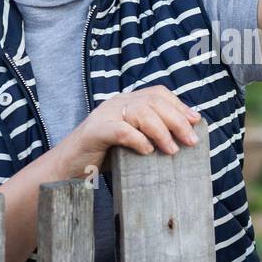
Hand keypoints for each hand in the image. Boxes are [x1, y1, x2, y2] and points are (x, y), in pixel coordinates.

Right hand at [53, 86, 201, 180]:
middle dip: (177, 120)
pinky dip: (138, 140)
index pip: (157, 94)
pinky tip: (147, 151)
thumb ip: (148, 134)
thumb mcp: (129, 142)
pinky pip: (122, 130)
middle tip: (191, 141)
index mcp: (125, 102)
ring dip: (161, 131)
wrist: (65, 168)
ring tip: (172, 150)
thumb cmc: (101, 157)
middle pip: (153, 102)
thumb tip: (182, 139)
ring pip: (140, 112)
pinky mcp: (95, 131)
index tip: (196, 121)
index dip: (179, 105)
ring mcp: (104, 115)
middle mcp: (116, 103)